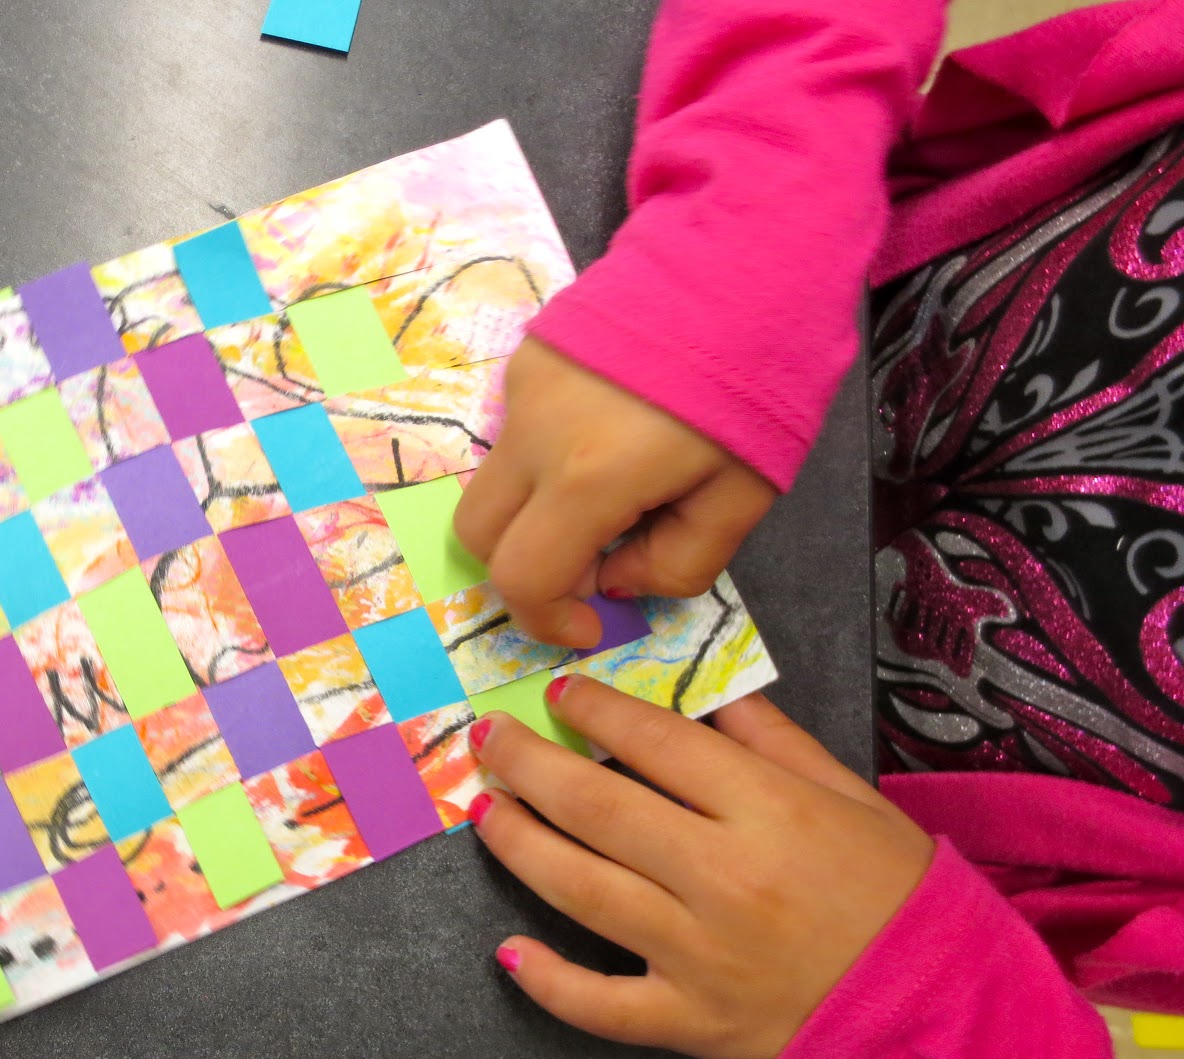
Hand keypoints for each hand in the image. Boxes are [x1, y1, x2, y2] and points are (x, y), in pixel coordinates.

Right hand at [455, 338, 775, 648]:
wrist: (745, 259)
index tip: (592, 623)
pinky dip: (544, 463)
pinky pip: (515, 435)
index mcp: (588, 478)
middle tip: (593, 566)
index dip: (548, 620)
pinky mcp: (526, 359)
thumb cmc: (757, 386)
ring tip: (610, 497)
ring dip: (533, 515)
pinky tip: (607, 439)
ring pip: (493, 484)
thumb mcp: (740, 499)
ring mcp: (520, 391)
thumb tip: (618, 579)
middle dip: (524, 571)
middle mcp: (533, 436)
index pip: (523, 578)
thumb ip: (676, 564)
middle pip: (478, 536)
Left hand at [467, 678, 933, 1058]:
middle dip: (531, 765)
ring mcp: (701, 956)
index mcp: (768, 811)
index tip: (558, 691)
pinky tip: (508, 953)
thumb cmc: (893, 887)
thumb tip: (703, 690)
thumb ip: (771, 738)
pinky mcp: (693, 1021)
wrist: (939, 1005)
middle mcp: (724, 878)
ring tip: (485, 811)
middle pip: (599, 809)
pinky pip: (602, 1005)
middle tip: (490, 739)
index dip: (597, 710)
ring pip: (583, 892)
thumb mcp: (848, 792)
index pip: (658, 744)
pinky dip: (549, 983)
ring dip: (521, 847)